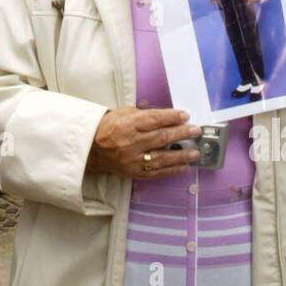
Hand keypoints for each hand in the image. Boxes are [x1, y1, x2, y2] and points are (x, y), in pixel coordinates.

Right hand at [86, 106, 200, 179]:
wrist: (89, 149)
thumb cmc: (107, 127)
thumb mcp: (122, 113)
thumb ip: (143, 113)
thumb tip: (166, 116)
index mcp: (127, 124)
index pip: (154, 119)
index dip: (171, 117)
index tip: (185, 115)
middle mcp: (130, 142)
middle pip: (161, 138)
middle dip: (181, 134)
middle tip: (196, 131)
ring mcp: (132, 160)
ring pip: (162, 158)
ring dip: (181, 155)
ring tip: (196, 153)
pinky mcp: (134, 172)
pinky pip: (156, 172)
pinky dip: (171, 169)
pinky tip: (183, 166)